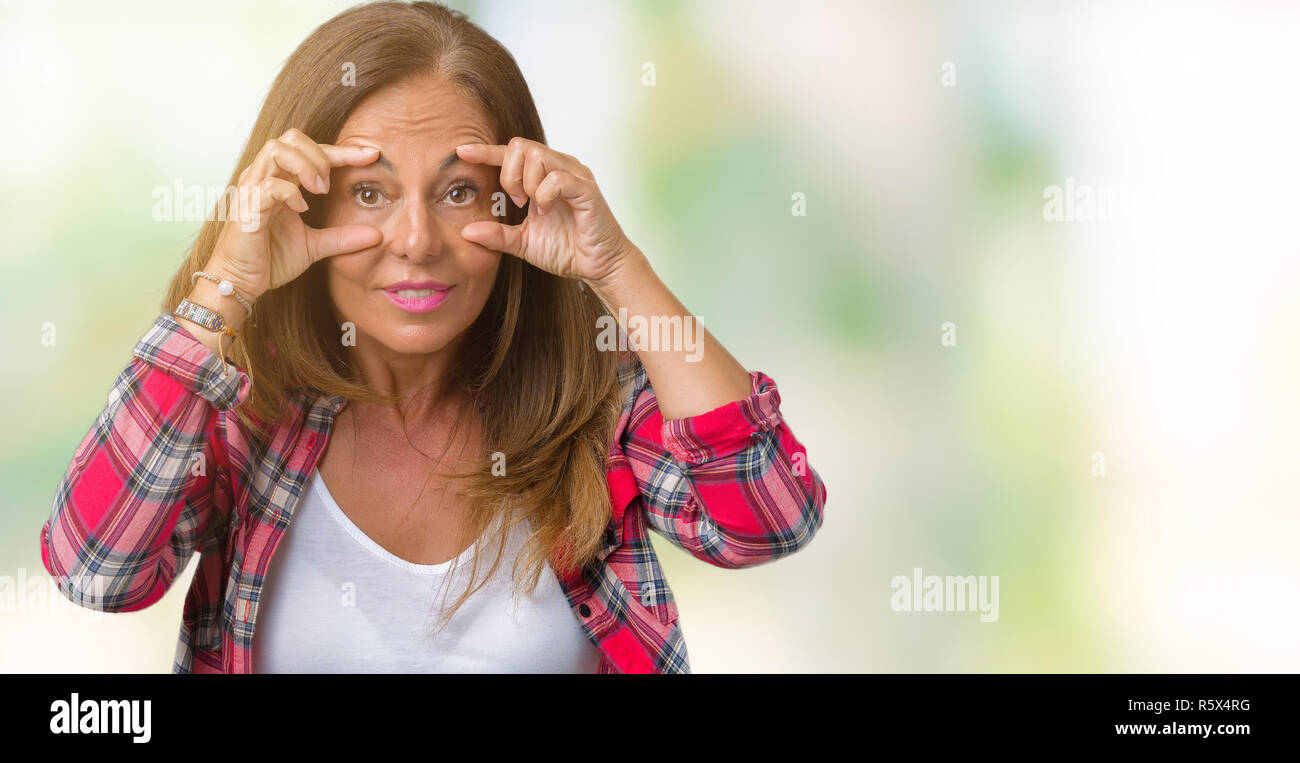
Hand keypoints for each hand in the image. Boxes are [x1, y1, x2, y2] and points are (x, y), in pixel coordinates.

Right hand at [207, 128, 383, 301]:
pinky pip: (269, 186)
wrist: (240, 282)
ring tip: (320, 190)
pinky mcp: (247, 208)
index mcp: (280, 181)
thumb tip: (378, 235)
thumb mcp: (316, 246)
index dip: (342, 151)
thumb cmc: (269, 259)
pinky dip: (290, 193)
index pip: (310, 151)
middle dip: (320, 153)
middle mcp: (264, 178)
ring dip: (305, 165)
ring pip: (276, 150)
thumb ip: (343, 237)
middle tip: (331, 184)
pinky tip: (302, 209)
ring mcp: (253, 190)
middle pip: (291, 138)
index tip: (371, 155)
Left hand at [455, 138, 636, 287]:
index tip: (462, 152)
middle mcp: (560, 168)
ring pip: (538, 156)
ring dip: (528, 184)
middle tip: (516, 201)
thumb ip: (497, 236)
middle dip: (510, 174)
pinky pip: (557, 178)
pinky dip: (545, 194)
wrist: (599, 267)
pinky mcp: (586, 189)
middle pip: (521, 146)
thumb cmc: (567, 250)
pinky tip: (547, 210)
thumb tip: (466, 232)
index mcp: (544, 176)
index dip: (486, 151)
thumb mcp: (523, 243)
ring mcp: (575, 176)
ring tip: (536, 208)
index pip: (511, 153)